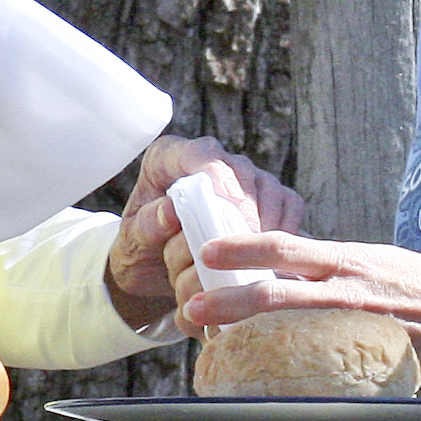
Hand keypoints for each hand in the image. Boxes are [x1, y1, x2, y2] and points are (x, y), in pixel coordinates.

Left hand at [106, 136, 302, 328]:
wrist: (154, 266)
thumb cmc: (141, 248)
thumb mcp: (134, 241)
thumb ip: (148, 225)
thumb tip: (171, 211)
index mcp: (169, 157)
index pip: (200, 154)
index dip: (219, 178)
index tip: (230, 209)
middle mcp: (209, 160)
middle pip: (241, 171)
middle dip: (247, 209)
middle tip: (249, 244)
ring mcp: (239, 177)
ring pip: (268, 188)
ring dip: (268, 222)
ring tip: (259, 257)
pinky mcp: (263, 197)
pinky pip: (287, 204)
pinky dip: (285, 229)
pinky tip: (275, 257)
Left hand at [176, 230, 420, 420]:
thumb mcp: (375, 260)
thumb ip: (328, 268)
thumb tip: (276, 272)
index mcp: (350, 261)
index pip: (287, 247)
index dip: (244, 247)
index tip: (209, 251)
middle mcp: (353, 292)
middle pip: (280, 296)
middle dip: (231, 304)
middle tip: (194, 308)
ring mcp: (363, 332)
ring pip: (296, 339)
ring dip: (253, 347)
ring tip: (217, 352)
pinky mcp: (375, 368)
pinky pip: (327, 379)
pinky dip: (294, 384)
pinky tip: (267, 390)